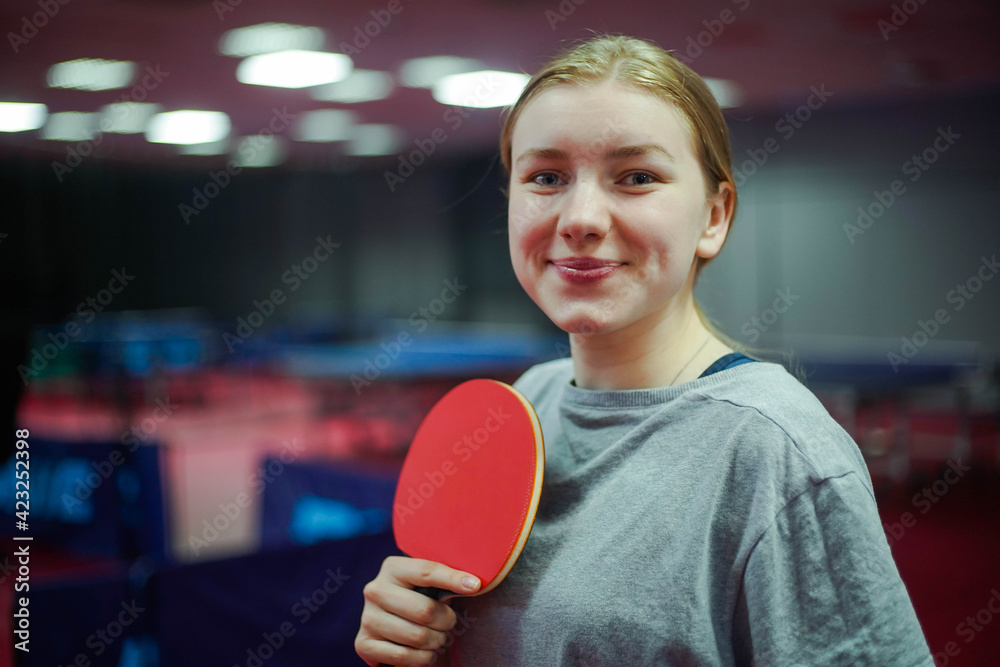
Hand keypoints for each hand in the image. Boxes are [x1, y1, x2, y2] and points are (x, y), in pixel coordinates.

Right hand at [355, 555, 480, 665]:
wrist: (389, 621)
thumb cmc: (417, 598)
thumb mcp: (427, 584)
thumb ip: (445, 581)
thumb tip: (474, 584)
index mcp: (392, 568)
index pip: (427, 571)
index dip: (453, 579)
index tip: (475, 586)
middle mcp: (375, 590)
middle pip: (425, 610)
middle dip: (446, 621)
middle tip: (449, 622)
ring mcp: (368, 617)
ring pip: (417, 636)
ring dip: (436, 641)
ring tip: (437, 637)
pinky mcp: (363, 643)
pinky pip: (404, 657)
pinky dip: (422, 658)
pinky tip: (425, 651)